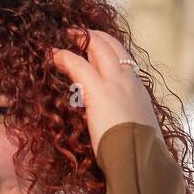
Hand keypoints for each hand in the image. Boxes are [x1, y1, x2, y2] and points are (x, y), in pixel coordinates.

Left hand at [49, 27, 162, 156]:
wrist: (139, 160)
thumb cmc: (137, 155)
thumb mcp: (135, 134)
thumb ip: (125, 124)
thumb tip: (118, 130)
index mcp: (139, 91)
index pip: (124, 60)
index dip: (109, 50)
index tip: (96, 48)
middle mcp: (130, 81)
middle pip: (112, 45)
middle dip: (94, 36)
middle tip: (78, 33)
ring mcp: (116, 83)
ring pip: (98, 46)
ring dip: (79, 38)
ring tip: (65, 36)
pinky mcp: (98, 90)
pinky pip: (78, 64)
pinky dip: (64, 56)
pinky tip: (54, 55)